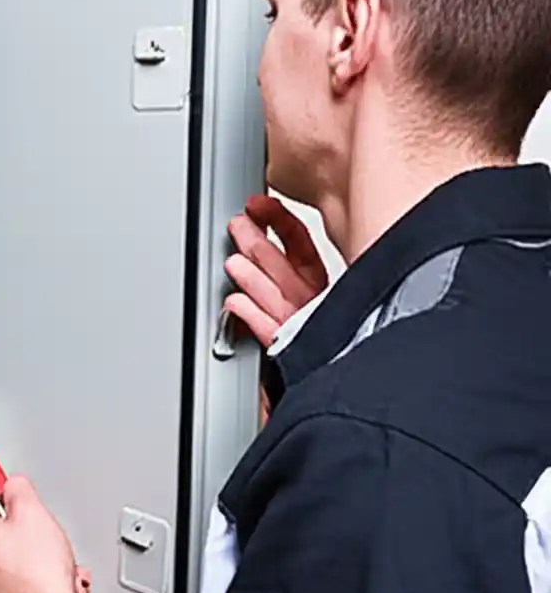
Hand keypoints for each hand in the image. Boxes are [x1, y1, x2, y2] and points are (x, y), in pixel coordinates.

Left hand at [0, 476, 101, 592]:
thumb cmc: (37, 574)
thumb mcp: (32, 510)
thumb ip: (18, 487)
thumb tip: (14, 485)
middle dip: (6, 521)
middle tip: (25, 520)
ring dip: (21, 546)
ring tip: (42, 549)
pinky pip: (10, 571)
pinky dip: (28, 568)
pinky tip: (47, 568)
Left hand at [223, 195, 327, 345]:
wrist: (359, 385)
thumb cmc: (335, 340)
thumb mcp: (326, 300)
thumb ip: (298, 273)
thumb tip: (263, 242)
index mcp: (328, 289)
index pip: (303, 249)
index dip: (281, 225)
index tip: (261, 207)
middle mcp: (317, 305)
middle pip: (285, 269)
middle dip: (258, 244)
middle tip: (238, 225)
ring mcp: (306, 328)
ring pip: (277, 297)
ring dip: (253, 277)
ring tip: (233, 262)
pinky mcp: (296, 354)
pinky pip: (272, 333)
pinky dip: (252, 316)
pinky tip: (234, 302)